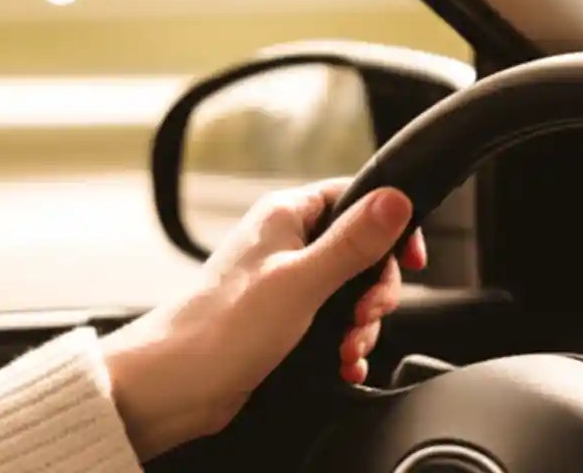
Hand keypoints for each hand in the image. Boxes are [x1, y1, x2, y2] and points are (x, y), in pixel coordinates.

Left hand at [101, 178, 425, 459]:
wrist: (173, 386)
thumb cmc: (221, 328)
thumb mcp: (301, 281)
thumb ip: (352, 242)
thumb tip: (396, 199)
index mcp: (287, 216)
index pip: (357, 196)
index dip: (390, 225)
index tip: (409, 260)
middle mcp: (287, 242)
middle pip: (362, 249)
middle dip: (376, 289)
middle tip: (366, 315)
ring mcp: (285, 281)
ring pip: (351, 290)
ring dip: (362, 323)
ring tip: (349, 347)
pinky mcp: (283, 318)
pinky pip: (333, 320)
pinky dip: (346, 341)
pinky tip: (344, 361)